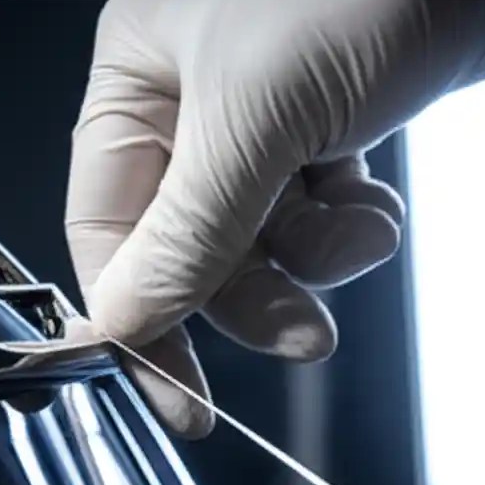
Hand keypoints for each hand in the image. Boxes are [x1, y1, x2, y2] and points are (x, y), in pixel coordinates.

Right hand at [65, 0, 484, 437]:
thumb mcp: (254, 118)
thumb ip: (189, 231)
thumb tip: (128, 321)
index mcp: (137, 87)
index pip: (107, 232)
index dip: (138, 320)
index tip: (179, 397)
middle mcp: (189, 107)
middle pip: (190, 249)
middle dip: (252, 297)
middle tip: (306, 335)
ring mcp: (261, 118)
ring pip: (261, 240)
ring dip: (316, 258)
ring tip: (363, 231)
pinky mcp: (326, 124)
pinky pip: (318, 212)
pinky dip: (351, 223)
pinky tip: (377, 201)